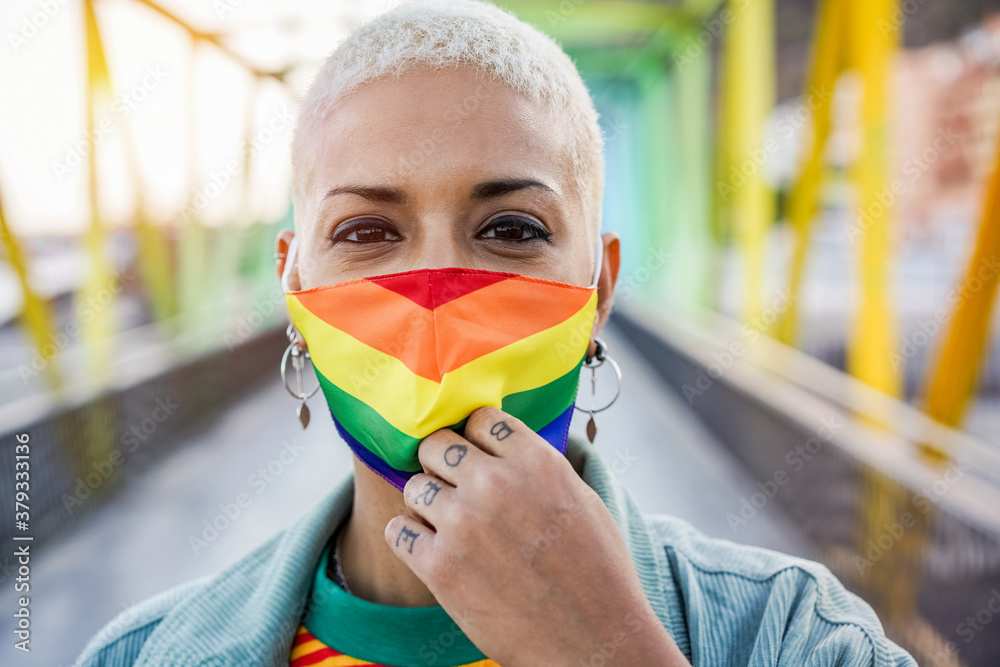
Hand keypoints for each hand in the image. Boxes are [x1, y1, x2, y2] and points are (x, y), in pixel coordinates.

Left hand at [384, 406, 688, 665]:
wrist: (595, 642)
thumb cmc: (598, 572)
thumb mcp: (581, 499)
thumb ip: (536, 467)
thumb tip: (502, 448)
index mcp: (535, 461)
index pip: (479, 420)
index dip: (475, 439)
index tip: (477, 457)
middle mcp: (494, 484)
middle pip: (436, 446)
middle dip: (442, 465)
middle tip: (455, 489)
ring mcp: (462, 524)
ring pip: (413, 487)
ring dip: (426, 505)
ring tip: (449, 528)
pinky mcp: (439, 567)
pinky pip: (396, 531)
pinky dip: (409, 540)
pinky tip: (431, 551)